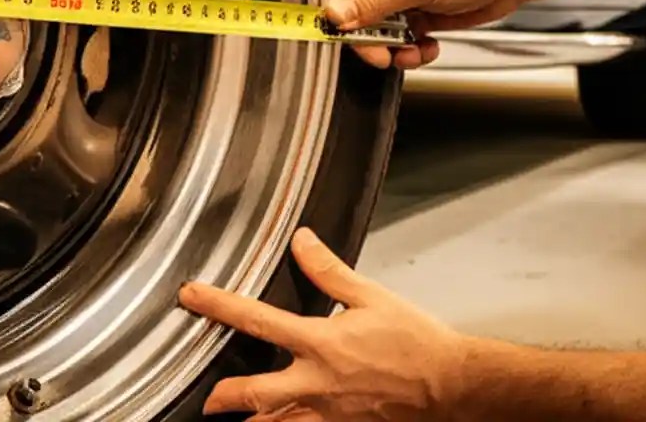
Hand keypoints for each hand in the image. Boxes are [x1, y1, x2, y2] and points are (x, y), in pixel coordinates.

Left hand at [178, 228, 470, 420]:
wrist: (453, 385)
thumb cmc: (417, 343)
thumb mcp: (371, 297)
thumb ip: (329, 272)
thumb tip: (302, 243)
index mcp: (321, 343)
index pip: (257, 319)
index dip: (218, 306)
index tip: (192, 296)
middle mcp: (317, 383)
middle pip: (254, 392)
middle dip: (224, 395)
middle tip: (205, 397)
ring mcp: (329, 413)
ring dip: (253, 421)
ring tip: (234, 418)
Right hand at [326, 0, 532, 68]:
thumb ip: (373, 2)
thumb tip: (331, 14)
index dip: (350, 20)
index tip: (361, 45)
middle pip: (364, 12)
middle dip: (377, 38)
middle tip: (388, 57)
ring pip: (386, 29)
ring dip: (397, 47)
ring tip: (416, 53)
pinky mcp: (426, 10)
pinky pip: (407, 36)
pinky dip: (414, 48)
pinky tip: (429, 48)